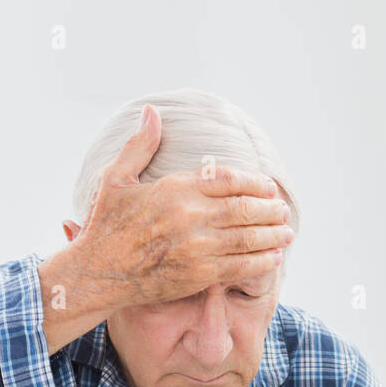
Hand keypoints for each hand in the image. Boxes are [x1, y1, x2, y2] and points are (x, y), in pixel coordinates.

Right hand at [38, 103, 293, 351]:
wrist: (98, 274)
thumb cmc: (105, 226)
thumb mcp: (115, 178)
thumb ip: (140, 146)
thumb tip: (152, 112)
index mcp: (175, 188)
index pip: (227, 178)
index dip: (253, 182)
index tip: (268, 186)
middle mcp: (191, 216)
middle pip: (244, 208)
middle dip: (269, 209)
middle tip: (284, 210)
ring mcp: (198, 247)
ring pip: (247, 238)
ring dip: (272, 236)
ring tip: (287, 233)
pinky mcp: (199, 274)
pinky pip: (240, 266)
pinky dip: (261, 262)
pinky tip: (273, 259)